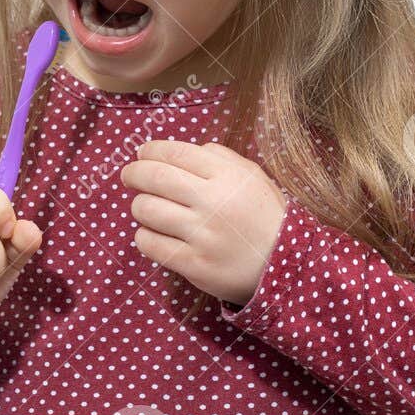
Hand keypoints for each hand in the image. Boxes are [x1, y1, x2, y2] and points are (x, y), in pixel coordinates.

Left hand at [121, 140, 288, 306]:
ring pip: (147, 210)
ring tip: (146, 207)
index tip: (142, 153)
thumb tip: (188, 149)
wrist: (285, 264)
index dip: (152, 150)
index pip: (176, 153)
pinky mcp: (194, 263)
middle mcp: (214, 202)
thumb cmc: (266, 217)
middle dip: (134, 173)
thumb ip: (223, 158)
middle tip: (129, 176)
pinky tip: (153, 233)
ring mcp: (203, 234)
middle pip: (155, 178)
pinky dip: (144, 236)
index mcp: (229, 176)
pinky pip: (151, 244)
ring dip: (139, 205)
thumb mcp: (254, 178)